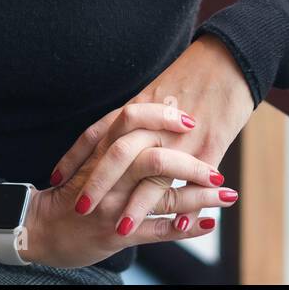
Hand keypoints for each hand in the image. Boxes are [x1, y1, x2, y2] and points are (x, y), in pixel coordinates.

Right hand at [21, 102, 236, 267]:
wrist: (39, 229)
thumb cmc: (71, 190)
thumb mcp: (92, 156)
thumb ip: (122, 136)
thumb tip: (163, 106)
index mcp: (101, 151)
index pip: (132, 121)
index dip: (163, 118)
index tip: (190, 120)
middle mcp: (108, 176)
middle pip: (153, 159)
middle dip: (190, 162)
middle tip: (216, 166)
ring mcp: (114, 205)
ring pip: (162, 195)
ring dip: (199, 195)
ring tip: (228, 194)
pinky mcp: (119, 233)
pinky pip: (159, 229)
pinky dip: (187, 226)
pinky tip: (210, 222)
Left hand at [48, 34, 254, 239]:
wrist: (230, 60)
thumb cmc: (197, 73)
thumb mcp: (160, 90)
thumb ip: (138, 114)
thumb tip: (118, 132)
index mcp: (139, 106)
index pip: (98, 132)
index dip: (76, 156)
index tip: (57, 177)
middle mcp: (156, 123)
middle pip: (118, 155)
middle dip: (98, 185)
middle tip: (80, 209)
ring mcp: (183, 137)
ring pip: (152, 175)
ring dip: (136, 206)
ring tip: (120, 229)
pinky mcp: (210, 147)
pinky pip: (193, 182)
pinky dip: (186, 206)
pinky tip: (178, 226)